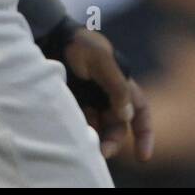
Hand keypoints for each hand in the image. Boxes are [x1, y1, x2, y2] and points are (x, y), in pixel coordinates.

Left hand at [61, 28, 153, 161]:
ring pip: (99, 128)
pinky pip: (81, 125)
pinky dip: (80, 132)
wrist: (50, 37)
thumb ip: (116, 87)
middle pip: (118, 125)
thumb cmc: (79, 44)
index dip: (145, 132)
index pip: (140, 109)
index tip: (143, 157)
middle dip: (113, 141)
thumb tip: (126, 116)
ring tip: (87, 147)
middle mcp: (108, 95)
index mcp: (121, 82)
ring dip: (96, 139)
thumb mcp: (101, 60)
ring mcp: (90, 100)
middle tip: (102, 153)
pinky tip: (74, 134)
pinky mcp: (73, 104)